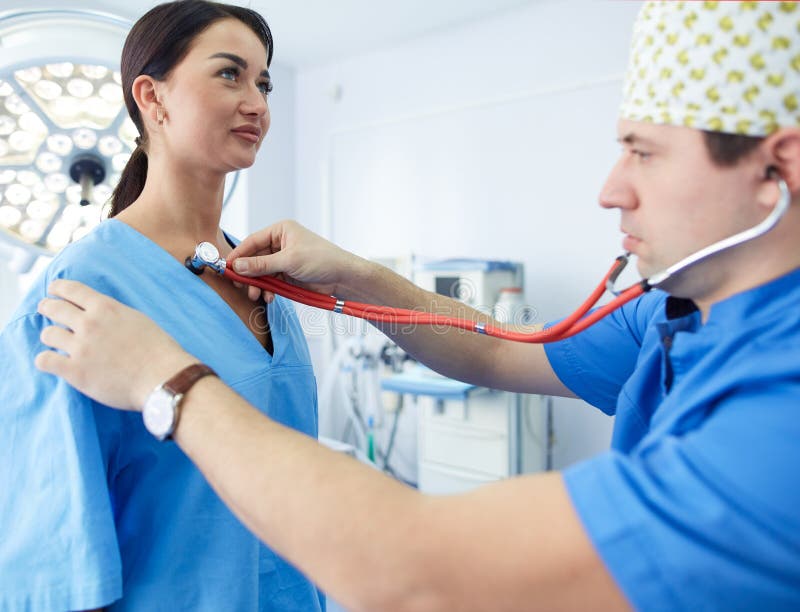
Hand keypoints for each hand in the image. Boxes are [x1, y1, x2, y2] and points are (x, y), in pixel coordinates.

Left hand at [35, 279, 195, 410]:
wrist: (163, 378)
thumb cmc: (159, 350)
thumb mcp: (138, 319)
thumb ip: (114, 314)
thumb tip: (100, 314)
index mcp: (106, 308)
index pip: (71, 289)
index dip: (57, 288)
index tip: (53, 290)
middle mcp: (89, 324)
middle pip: (53, 308)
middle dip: (47, 307)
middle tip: (46, 310)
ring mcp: (80, 347)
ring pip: (47, 334)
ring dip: (50, 336)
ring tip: (56, 342)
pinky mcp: (75, 371)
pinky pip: (44, 361)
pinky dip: (46, 360)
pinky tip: (53, 362)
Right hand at [228, 220, 363, 301]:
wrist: (343, 278)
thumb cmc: (322, 260)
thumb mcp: (290, 260)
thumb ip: (262, 264)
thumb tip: (237, 267)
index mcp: (280, 230)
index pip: (252, 241)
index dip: (238, 255)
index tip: (226, 268)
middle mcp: (280, 243)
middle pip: (254, 258)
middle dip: (247, 274)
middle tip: (240, 286)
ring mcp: (283, 260)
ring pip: (260, 273)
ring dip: (257, 285)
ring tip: (256, 295)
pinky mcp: (287, 275)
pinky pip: (270, 282)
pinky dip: (267, 290)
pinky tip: (269, 297)